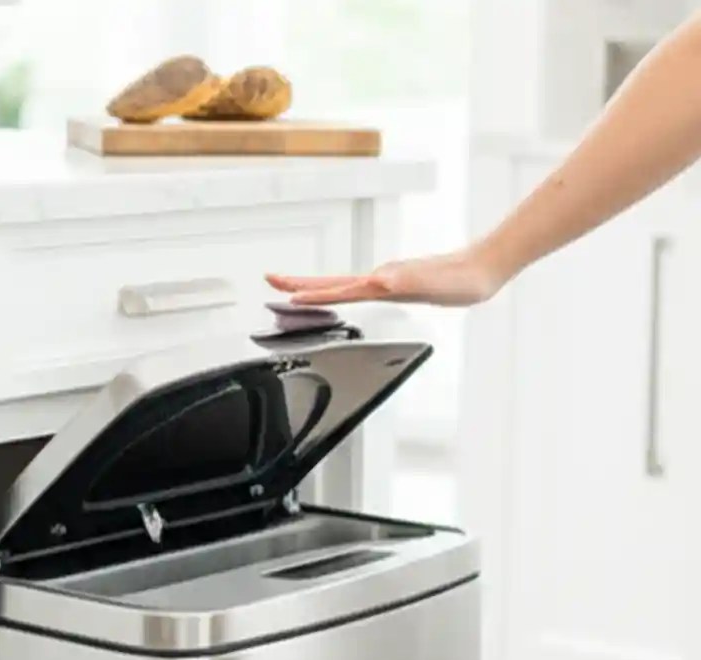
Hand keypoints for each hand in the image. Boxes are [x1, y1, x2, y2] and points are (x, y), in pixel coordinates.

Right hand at [266, 247, 506, 306]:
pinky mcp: (398, 284)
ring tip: (295, 291)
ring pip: (341, 284)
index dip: (310, 292)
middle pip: (330, 282)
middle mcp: (379, 279)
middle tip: (272, 281)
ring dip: (316, 287)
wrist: (483, 269)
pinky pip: (359, 289)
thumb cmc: (459, 280)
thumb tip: (375, 281)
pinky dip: (339, 291)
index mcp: (380, 281)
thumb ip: (400, 281)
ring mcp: (387, 280)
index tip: (285, 294)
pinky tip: (341, 294)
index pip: (336, 288)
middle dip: (300, 283)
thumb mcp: (427, 284)